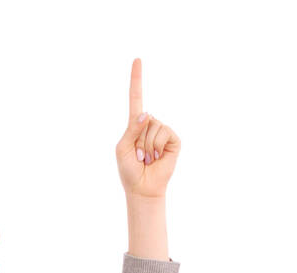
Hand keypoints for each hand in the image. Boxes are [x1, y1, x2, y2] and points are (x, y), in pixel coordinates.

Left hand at [116, 57, 179, 198]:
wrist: (143, 189)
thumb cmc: (129, 170)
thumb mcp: (122, 147)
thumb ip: (131, 129)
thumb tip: (147, 113)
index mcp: (135, 125)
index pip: (136, 98)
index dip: (136, 79)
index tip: (137, 59)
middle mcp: (150, 124)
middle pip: (143, 118)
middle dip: (138, 140)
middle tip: (139, 156)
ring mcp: (162, 131)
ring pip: (153, 126)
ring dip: (147, 146)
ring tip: (148, 158)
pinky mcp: (173, 140)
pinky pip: (163, 133)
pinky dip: (157, 146)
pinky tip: (157, 157)